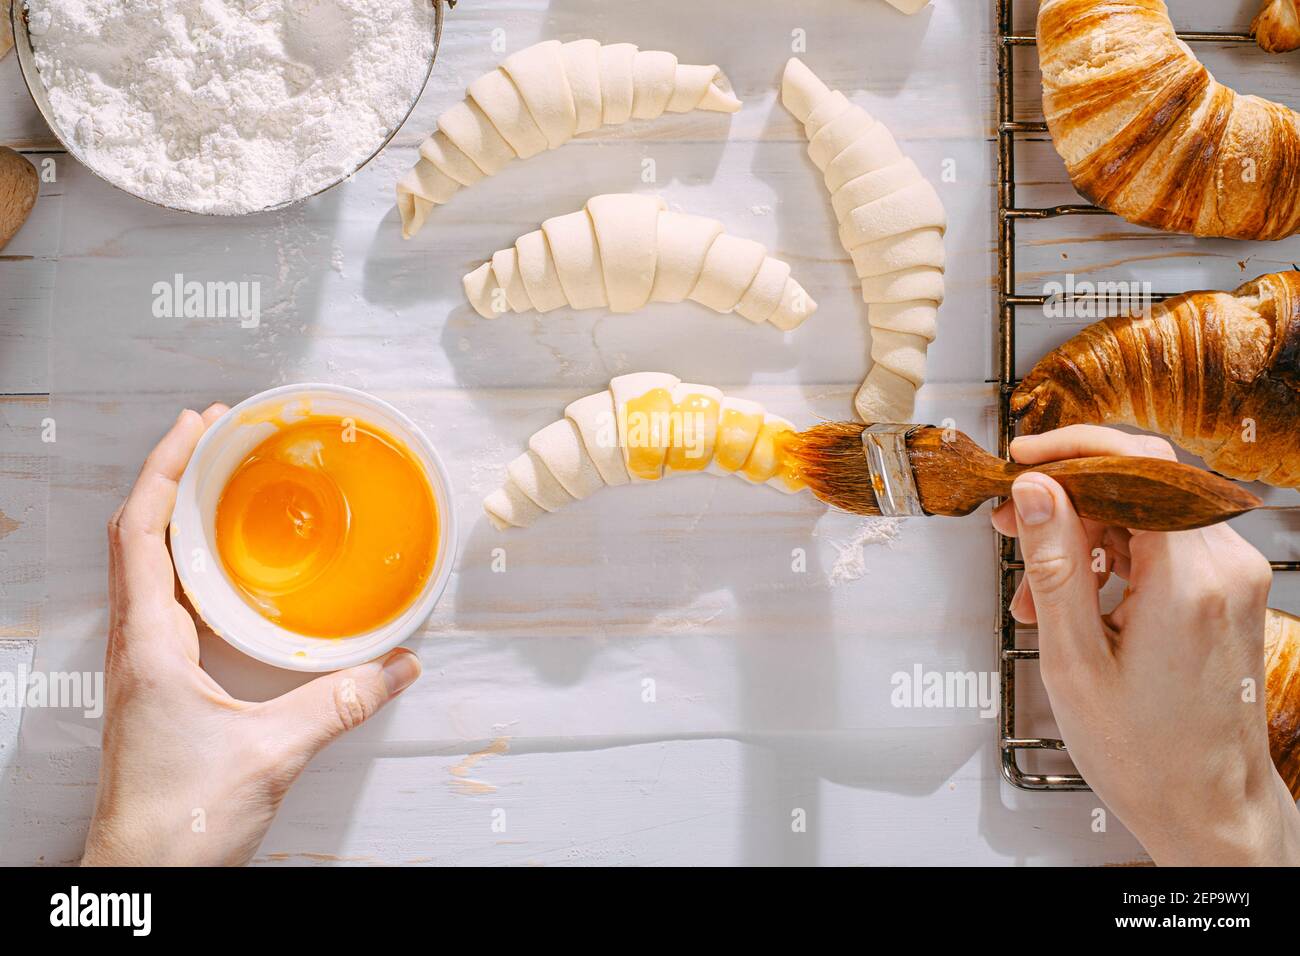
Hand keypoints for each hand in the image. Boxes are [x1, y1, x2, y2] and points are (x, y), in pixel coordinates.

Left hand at [83, 407, 421, 866]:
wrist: (145, 874)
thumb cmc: (179, 819)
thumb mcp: (273, 751)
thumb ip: (342, 703)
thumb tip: (398, 666)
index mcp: (148, 645)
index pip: (140, 532)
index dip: (164, 470)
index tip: (198, 427)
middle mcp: (135, 645)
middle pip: (137, 536)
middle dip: (172, 477)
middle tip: (216, 439)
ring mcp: (142, 665)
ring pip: (146, 568)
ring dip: (176, 519)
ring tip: (220, 488)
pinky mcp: (157, 685)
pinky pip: (165, 604)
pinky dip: (188, 566)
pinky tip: (228, 573)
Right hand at [992, 425, 1299, 865]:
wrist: (1209, 805)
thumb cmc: (1147, 753)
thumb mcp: (1075, 660)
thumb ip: (1054, 565)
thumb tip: (1034, 492)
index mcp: (1188, 582)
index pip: (1140, 465)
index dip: (1075, 449)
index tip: (1025, 459)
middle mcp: (1223, 568)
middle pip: (1138, 485)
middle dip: (1066, 498)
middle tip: (1010, 523)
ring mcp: (1231, 578)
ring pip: (1145, 514)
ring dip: (1083, 537)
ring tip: (1035, 590)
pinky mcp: (1226, 591)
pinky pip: (1161, 545)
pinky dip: (1111, 560)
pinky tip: (1074, 600)